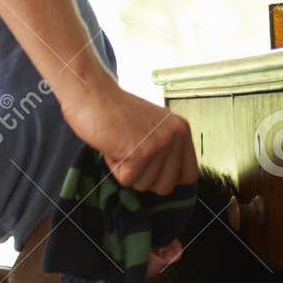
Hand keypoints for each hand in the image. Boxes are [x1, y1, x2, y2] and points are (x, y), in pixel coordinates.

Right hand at [61, 73, 198, 194]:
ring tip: (122, 145)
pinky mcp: (140, 152)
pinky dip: (115, 167)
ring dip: (128, 171)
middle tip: (132, 152)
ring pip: (145, 185)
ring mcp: (159, 143)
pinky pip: (127, 180)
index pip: (189, 175)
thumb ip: (166, 151)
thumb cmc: (116, 112)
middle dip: (144, 177)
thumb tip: (169, 181)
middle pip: (166, 187)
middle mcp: (175, 136)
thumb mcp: (153, 129)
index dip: (168, 178)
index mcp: (181, 129)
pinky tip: (114, 146)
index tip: (151, 166)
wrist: (93, 95)